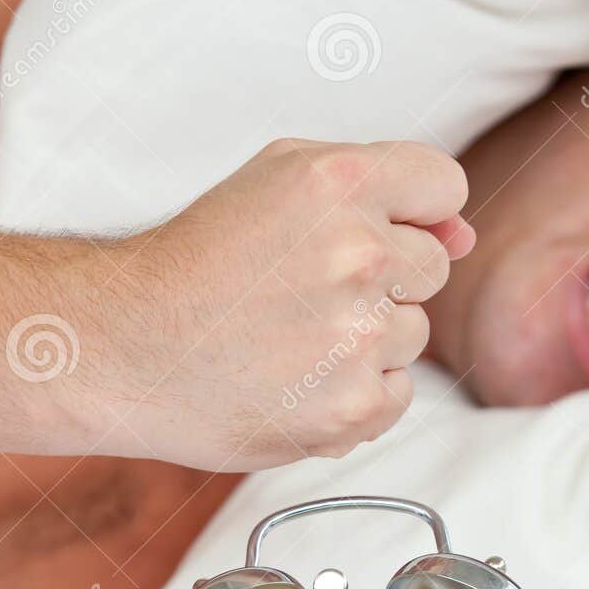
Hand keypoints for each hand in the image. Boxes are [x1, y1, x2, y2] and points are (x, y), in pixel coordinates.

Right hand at [86, 138, 472, 470]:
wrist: (125, 348)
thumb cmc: (198, 262)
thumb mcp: (279, 182)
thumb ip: (383, 188)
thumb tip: (464, 235)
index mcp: (338, 181)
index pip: (446, 186)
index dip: (413, 210)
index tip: (369, 229)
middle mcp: (358, 254)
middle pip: (432, 265)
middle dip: (384, 277)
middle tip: (302, 290)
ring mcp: (358, 336)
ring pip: (413, 333)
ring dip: (367, 339)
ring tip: (290, 338)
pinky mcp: (353, 406)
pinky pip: (400, 394)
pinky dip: (358, 393)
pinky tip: (297, 379)